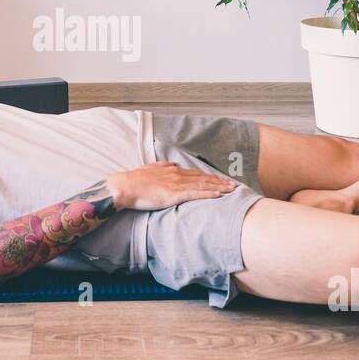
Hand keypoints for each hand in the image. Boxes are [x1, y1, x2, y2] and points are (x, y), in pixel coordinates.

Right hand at [105, 161, 238, 210]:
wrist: (125, 186)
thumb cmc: (135, 180)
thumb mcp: (151, 169)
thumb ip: (162, 166)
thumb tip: (172, 164)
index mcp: (172, 171)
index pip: (195, 174)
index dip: (209, 177)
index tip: (221, 178)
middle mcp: (177, 175)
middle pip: (203, 178)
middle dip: (219, 181)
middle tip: (233, 184)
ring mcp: (177, 184)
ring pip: (202, 185)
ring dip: (218, 187)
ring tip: (231, 189)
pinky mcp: (174, 194)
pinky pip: (195, 194)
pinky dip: (208, 194)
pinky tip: (218, 195)